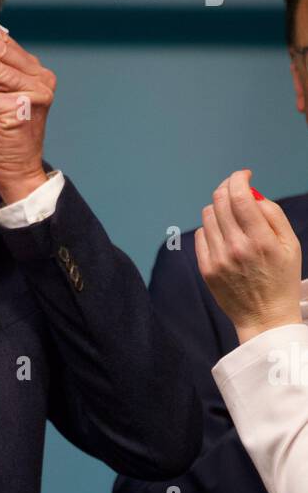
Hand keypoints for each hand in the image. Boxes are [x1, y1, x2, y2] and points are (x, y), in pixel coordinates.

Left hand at [195, 169, 302, 342]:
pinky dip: (211, 227)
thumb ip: (272, 214)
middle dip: (228, 187)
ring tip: (232, 216)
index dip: (239, 178)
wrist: (265, 317)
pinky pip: (201, 235)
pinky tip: (223, 234)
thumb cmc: (281, 278)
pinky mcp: (206, 269)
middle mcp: (235, 247)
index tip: (244, 175)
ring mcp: (218, 259)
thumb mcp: (290, 244)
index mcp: (260, 239)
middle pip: (219, 200)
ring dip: (219, 207)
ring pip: (208, 215)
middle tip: (236, 189)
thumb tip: (252, 194)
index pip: (239, 196)